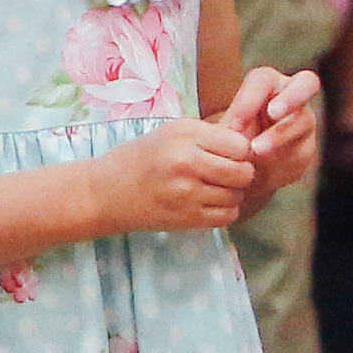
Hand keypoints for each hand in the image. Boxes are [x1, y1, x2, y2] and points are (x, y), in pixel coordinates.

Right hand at [101, 114, 265, 235]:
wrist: (103, 193)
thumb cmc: (137, 159)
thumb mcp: (170, 133)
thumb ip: (208, 135)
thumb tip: (248, 145)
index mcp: (185, 136)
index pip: (240, 145)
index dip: (239, 151)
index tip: (227, 155)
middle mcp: (188, 163)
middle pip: (244, 172)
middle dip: (240, 174)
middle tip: (224, 174)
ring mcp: (187, 194)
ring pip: (237, 196)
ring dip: (231, 194)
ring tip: (211, 189)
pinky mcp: (186, 219)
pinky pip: (227, 217)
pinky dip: (223, 211)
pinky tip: (207, 204)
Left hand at [226, 65, 322, 194]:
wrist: (244, 170)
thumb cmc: (231, 138)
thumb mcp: (224, 131)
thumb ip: (227, 128)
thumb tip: (226, 131)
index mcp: (266, 84)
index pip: (263, 80)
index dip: (250, 99)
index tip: (234, 125)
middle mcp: (291, 96)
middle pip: (307, 82)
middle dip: (291, 97)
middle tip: (272, 113)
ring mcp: (303, 120)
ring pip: (304, 120)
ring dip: (280, 135)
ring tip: (257, 150)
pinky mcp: (306, 146)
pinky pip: (302, 148)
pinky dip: (282, 156)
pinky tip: (264, 165)